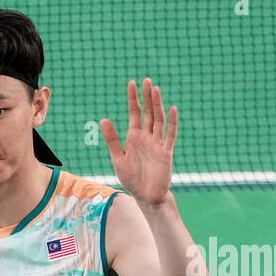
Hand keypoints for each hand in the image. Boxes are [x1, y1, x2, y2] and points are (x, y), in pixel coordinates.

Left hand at [100, 78, 177, 205]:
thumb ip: (112, 140)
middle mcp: (147, 137)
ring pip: (159, 120)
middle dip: (147, 97)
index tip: (132, 84)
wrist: (145, 195)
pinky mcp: (166, 152)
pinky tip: (172, 109)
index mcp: (134, 137)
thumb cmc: (131, 178)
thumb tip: (103, 119)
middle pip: (148, 112)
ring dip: (157, 105)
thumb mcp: (118, 158)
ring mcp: (158, 143)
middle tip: (146, 80)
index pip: (134, 113)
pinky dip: (172, 123)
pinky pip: (170, 135)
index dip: (133, 99)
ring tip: (156, 90)